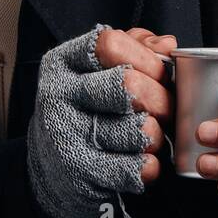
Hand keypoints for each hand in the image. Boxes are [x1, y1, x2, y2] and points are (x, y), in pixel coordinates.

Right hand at [26, 23, 175, 217]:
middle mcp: (58, 94)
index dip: (146, 58)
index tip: (161, 74)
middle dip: (161, 100)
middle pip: (128, 85)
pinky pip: (133, 168)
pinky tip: (146, 162)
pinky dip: (149, 166)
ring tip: (153, 138)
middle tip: (167, 111)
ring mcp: (65, 135)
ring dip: (157, 136)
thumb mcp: (101, 69)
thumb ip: (136, 48)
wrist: (50, 167)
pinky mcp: (77, 173)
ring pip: (138, 129)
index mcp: (64, 62)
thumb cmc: (85, 109)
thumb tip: (166, 45)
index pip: (110, 44)